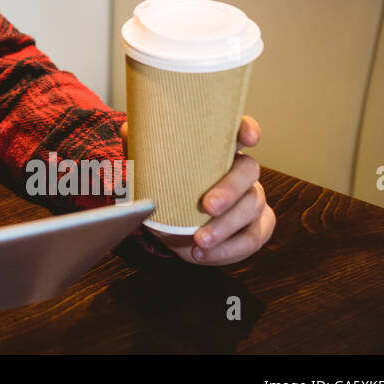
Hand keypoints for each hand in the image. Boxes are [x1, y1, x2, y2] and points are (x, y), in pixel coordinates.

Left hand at [119, 114, 275, 265]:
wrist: (173, 223)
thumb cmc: (167, 183)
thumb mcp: (150, 163)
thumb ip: (141, 146)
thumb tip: (127, 132)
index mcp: (219, 148)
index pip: (240, 130)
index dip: (248, 130)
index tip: (248, 139)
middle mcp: (241, 170)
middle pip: (249, 171)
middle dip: (230, 189)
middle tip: (207, 206)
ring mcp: (252, 198)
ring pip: (251, 209)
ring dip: (225, 227)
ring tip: (199, 240)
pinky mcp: (256, 226)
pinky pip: (251, 239)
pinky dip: (228, 249)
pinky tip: (203, 253)